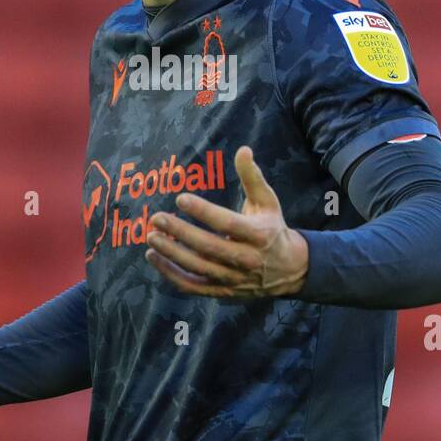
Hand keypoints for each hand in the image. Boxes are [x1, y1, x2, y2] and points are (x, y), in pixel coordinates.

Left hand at [145, 145, 308, 298]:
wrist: (289, 269)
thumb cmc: (272, 228)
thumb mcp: (268, 201)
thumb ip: (252, 177)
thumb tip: (242, 149)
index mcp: (258, 235)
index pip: (227, 224)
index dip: (203, 212)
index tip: (180, 198)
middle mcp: (246, 259)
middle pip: (209, 247)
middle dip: (180, 232)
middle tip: (156, 217)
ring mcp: (233, 278)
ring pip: (197, 268)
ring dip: (171, 253)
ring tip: (151, 236)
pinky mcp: (222, 291)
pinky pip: (192, 285)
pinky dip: (170, 274)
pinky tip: (154, 257)